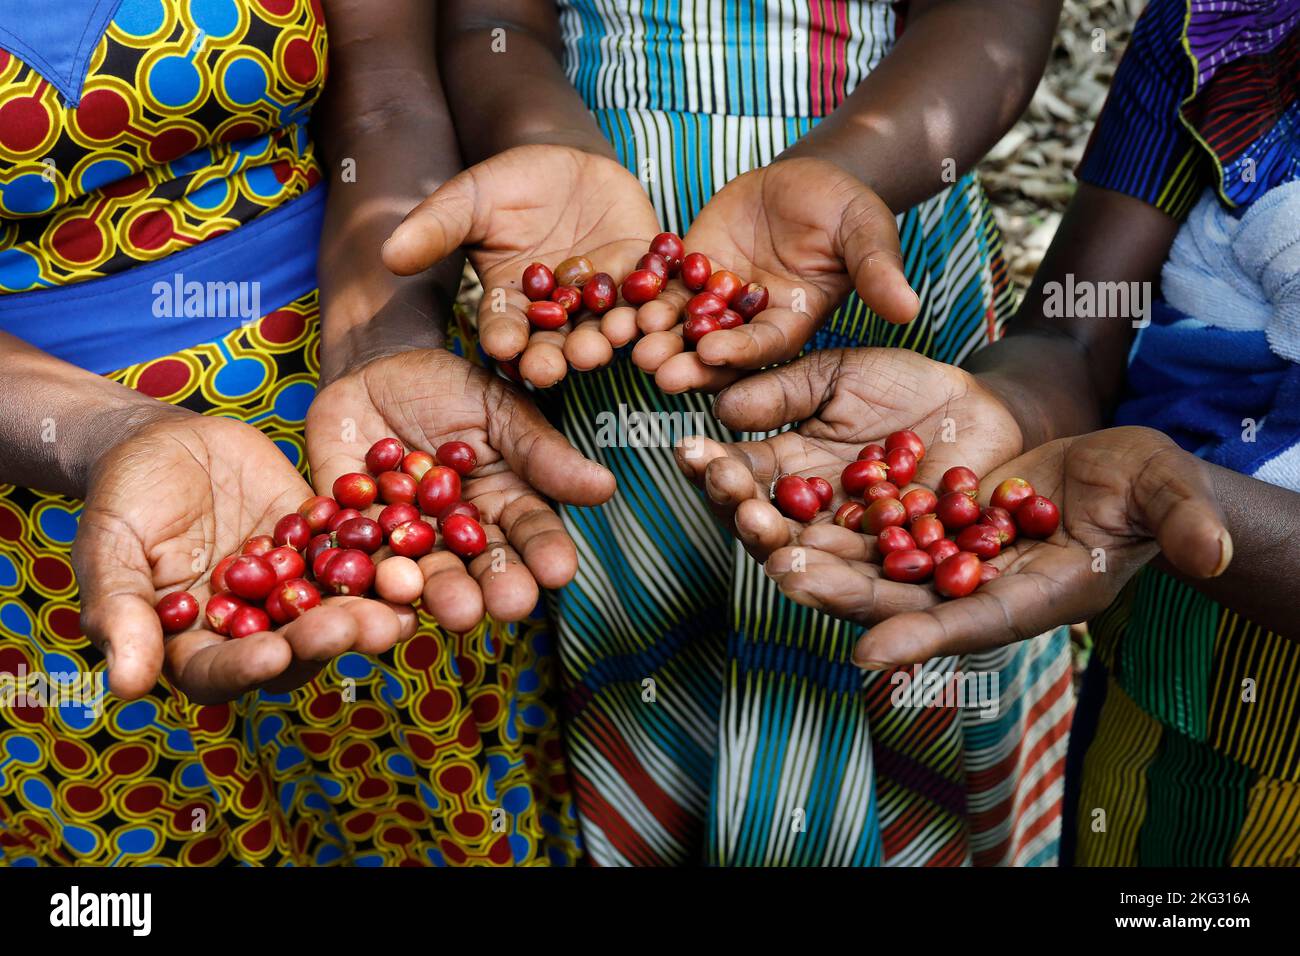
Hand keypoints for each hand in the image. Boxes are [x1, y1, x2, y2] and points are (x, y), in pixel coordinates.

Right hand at [73, 412, 416, 703]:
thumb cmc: (122, 498)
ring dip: (373, 609)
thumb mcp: (109, 548)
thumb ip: (120, 611)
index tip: (272, 657)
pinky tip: (416, 552)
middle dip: (330, 638)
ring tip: (402, 603)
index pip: (221, 671)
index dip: (246, 668)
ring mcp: (296, 590)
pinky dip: (387, 558)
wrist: (167, 441)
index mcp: (197, 645)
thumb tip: (128, 685)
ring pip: (338, 608)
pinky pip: (360, 556)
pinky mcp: (326, 548)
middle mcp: (255, 628)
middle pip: (296, 648)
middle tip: (365, 628)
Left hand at [306, 347, 615, 629]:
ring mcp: (402, 538)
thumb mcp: (501, 410)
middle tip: (507, 605)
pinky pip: (353, 553)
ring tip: (450, 606)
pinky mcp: (347, 531)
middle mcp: (456, 535)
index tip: (559, 571)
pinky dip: (364, 569)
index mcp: (503, 507)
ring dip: (434, 591)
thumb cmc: (450, 390)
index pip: (530, 537)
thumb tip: (604, 487)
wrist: (374, 370)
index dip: (545, 554)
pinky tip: (378, 583)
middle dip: (492, 587)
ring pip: (421, 572)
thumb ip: (541, 452)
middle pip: (477, 568)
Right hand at [381, 144, 660, 386]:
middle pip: (559, 343)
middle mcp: (559, 317)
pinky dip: (658, 304)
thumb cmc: (509, 184)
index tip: (504, 347)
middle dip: (558, 354)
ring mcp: (604, 302)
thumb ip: (436, 227)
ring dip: (610, 336)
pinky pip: (654, 297)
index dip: (505, 339)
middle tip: (557, 366)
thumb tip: (390, 254)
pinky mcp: (645, 280)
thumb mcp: (469, 199)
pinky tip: (661, 311)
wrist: (569, 162)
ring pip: (608, 326)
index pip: (505, 330)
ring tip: (609, 340)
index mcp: (513, 307)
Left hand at [634, 157, 919, 392]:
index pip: (764, 346)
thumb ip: (878, 271)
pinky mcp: (688, 273)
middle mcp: (748, 323)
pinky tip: (612, 300)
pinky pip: (660, 287)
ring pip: (680, 325)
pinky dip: (638, 295)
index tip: (713, 353)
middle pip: (714, 350)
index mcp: (791, 324)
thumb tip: (908, 309)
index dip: (739, 351)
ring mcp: (714, 301)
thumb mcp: (865, 231)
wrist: (805, 178)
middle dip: (685, 360)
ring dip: (654, 335)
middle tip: (653, 369)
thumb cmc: (845, 207)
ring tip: (626, 341)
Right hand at [675, 347, 1022, 563]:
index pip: (745, 478)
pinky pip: (880, 586)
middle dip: (750, 519)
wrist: (986, 409)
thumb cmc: (907, 387)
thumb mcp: (840, 376)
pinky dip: (852, 587)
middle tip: (740, 506)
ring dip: (791, 562)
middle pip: (771, 531)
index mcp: (792, 473)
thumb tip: (721, 409)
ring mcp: (859, 548)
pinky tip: (829, 579)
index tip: (691, 452)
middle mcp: (816, 519)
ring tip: (774, 553)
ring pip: (816, 565)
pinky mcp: (908, 572)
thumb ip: (785, 392)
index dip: (717, 469)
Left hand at [773, 427, 1231, 667]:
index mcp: (1023, 598)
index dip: (924, 640)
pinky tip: (756, 478)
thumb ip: (1178, 522)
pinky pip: (844, 513)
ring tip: (745, 518)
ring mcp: (928, 552)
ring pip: (853, 556)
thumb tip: (1209, 553)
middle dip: (836, 588)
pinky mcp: (903, 514)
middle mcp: (962, 586)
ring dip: (797, 543)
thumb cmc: (1137, 489)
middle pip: (891, 596)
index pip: (971, 626)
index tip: (871, 653)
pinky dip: (799, 502)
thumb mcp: (1160, 496)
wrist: (1094, 467)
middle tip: (779, 570)